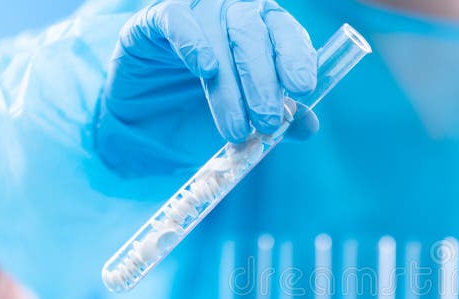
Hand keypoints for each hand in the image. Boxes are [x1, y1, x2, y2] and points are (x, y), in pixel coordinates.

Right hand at [96, 0, 318, 173]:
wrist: (148, 116)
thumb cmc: (206, 108)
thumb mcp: (248, 115)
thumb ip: (282, 117)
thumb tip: (310, 126)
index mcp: (263, 27)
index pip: (286, 31)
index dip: (296, 56)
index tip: (302, 88)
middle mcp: (232, 11)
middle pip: (254, 34)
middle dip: (263, 81)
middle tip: (267, 122)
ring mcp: (195, 11)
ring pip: (219, 36)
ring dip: (231, 85)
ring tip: (237, 128)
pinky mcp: (155, 20)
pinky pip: (176, 20)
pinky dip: (193, 43)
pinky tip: (206, 70)